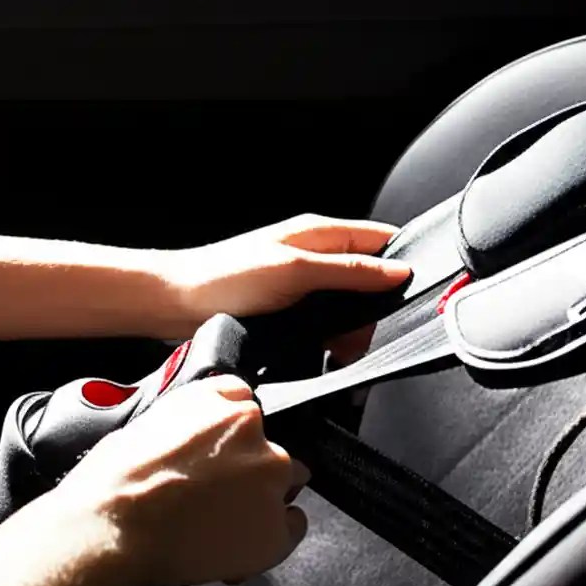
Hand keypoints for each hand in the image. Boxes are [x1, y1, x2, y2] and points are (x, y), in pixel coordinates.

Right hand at [53, 375, 308, 585]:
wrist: (112, 527)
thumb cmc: (115, 479)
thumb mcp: (151, 420)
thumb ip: (191, 418)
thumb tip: (198, 435)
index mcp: (225, 401)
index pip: (246, 410)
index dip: (231, 439)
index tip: (219, 456)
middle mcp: (256, 434)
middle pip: (270, 450)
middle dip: (249, 470)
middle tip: (215, 497)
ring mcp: (270, 480)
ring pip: (285, 487)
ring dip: (262, 502)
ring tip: (220, 526)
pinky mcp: (274, 527)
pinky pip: (291, 529)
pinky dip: (271, 538)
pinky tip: (236, 547)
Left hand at [164, 214, 410, 332]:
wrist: (175, 306)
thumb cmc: (225, 280)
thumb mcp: (297, 272)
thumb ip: (349, 270)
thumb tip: (397, 272)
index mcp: (320, 233)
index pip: (381, 239)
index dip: (400, 262)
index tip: (410, 292)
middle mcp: (314, 254)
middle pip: (368, 277)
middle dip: (371, 308)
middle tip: (358, 333)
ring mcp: (301, 282)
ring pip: (347, 305)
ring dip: (348, 329)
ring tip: (334, 348)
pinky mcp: (288, 308)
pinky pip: (324, 323)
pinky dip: (328, 339)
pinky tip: (319, 352)